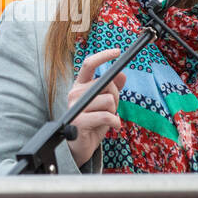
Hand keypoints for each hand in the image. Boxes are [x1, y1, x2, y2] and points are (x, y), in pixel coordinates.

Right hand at [66, 47, 126, 167]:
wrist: (82, 146)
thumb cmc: (93, 122)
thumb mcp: (106, 103)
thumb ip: (113, 88)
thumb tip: (122, 74)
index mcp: (80, 85)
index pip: (89, 64)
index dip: (103, 56)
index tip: (117, 52)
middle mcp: (75, 93)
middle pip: (106, 84)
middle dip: (116, 96)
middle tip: (112, 108)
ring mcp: (76, 107)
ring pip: (109, 101)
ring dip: (114, 112)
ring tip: (108, 119)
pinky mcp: (79, 121)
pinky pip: (106, 116)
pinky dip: (115, 122)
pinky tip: (113, 126)